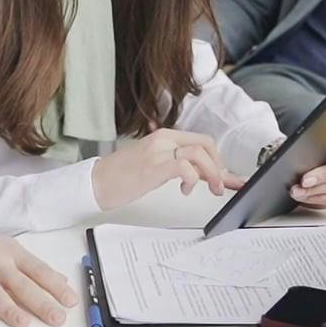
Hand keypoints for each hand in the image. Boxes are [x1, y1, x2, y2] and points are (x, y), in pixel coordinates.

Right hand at [0, 225, 77, 326]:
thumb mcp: (11, 249)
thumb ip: (34, 267)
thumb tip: (62, 281)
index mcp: (13, 255)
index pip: (39, 271)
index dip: (56, 287)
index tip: (70, 301)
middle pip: (22, 285)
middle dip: (41, 302)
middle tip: (56, 318)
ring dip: (9, 308)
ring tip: (23, 323)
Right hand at [94, 129, 248, 210]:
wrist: (97, 182)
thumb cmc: (123, 176)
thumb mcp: (155, 165)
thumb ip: (178, 165)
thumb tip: (203, 175)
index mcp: (165, 137)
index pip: (202, 140)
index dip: (218, 158)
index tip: (228, 176)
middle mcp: (163, 139)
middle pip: (205, 144)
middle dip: (219, 166)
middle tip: (222, 186)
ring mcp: (158, 151)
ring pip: (199, 153)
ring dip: (212, 174)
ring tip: (212, 190)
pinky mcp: (153, 166)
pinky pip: (184, 166)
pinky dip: (192, 179)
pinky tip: (185, 190)